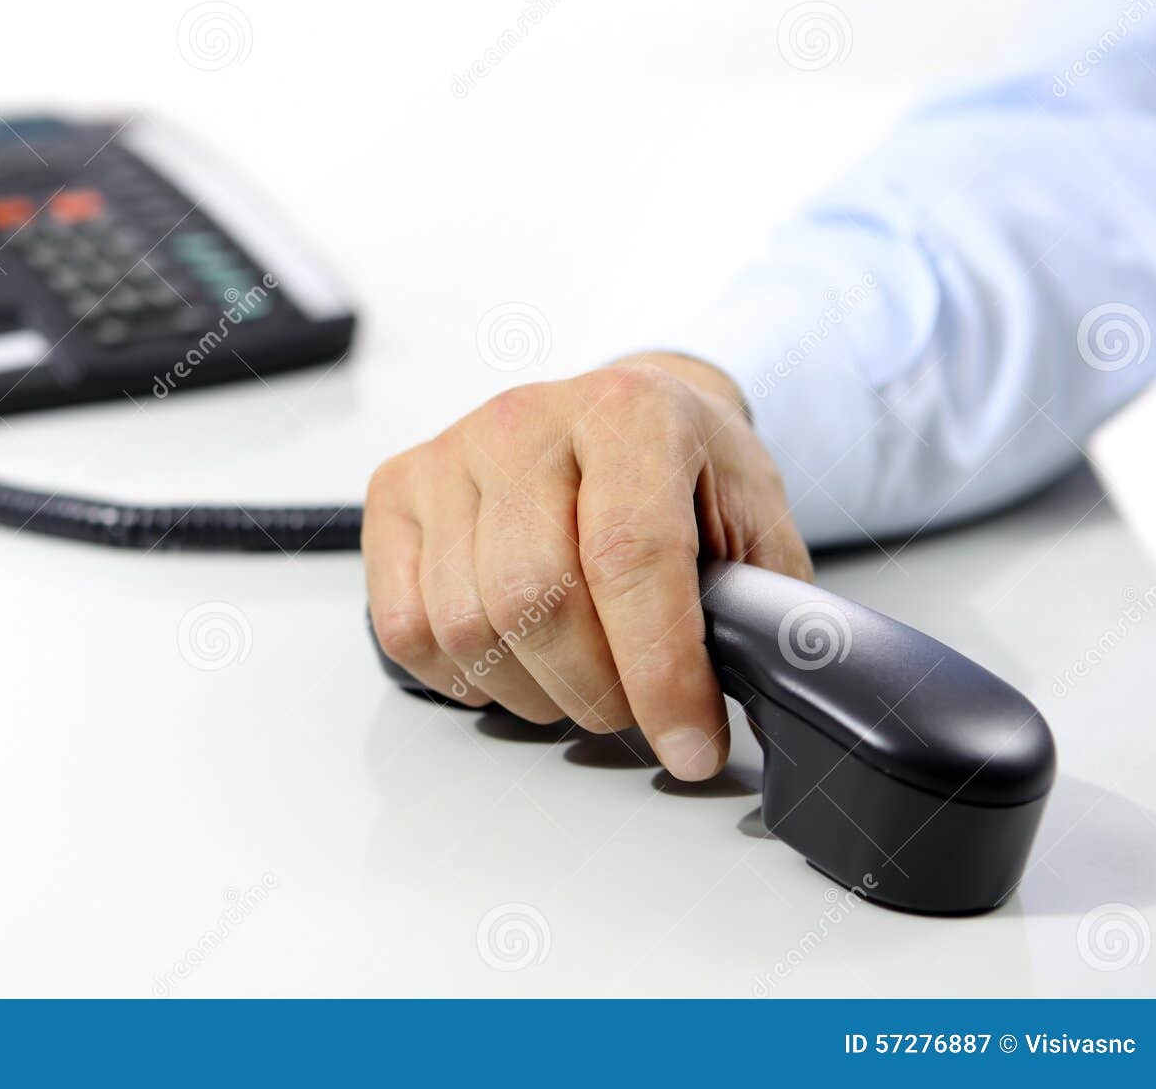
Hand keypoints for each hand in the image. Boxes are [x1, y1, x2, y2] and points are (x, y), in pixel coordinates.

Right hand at [363, 353, 812, 779]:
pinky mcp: (396, 493)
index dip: (659, 669)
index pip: (629, 554)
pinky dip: (460, 678)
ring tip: (578, 686)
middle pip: (536, 597)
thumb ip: (758, 605)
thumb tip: (755, 692)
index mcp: (630, 412)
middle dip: (595, 691)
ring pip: (467, 624)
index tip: (688, 743)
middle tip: (634, 711)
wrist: (622, 418)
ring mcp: (450, 455)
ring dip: (532, 693)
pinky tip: (513, 666)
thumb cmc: (687, 474)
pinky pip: (405, 626)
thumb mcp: (756, 523)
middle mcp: (525, 421)